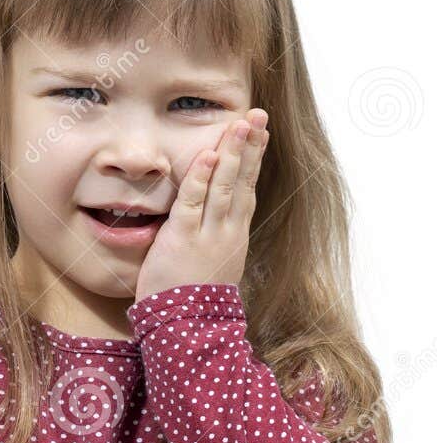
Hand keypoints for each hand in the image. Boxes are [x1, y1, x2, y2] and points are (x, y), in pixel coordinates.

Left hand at [135, 108, 269, 301]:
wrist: (188, 327)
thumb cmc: (192, 298)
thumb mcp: (210, 262)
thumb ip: (209, 237)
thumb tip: (206, 219)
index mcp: (233, 234)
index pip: (247, 189)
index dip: (253, 159)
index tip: (259, 132)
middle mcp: (227, 230)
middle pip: (243, 181)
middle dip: (250, 146)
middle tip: (258, 114)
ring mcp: (208, 234)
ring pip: (225, 186)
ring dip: (232, 153)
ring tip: (240, 124)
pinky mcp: (184, 238)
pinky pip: (194, 202)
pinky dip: (202, 178)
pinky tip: (209, 156)